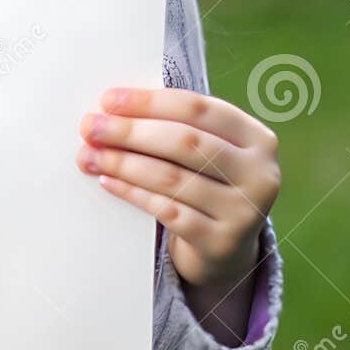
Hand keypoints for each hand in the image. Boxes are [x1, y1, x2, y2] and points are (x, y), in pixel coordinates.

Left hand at [74, 87, 279, 289]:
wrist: (225, 249)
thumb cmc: (206, 183)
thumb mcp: (207, 151)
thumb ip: (174, 126)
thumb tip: (110, 110)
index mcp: (257, 138)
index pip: (198, 108)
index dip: (149, 102)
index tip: (108, 100)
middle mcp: (259, 173)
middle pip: (184, 142)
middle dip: (130, 131)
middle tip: (90, 127)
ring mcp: (244, 211)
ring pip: (172, 178)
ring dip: (123, 163)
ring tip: (90, 155)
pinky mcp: (221, 242)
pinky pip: (166, 210)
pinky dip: (132, 193)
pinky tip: (108, 181)